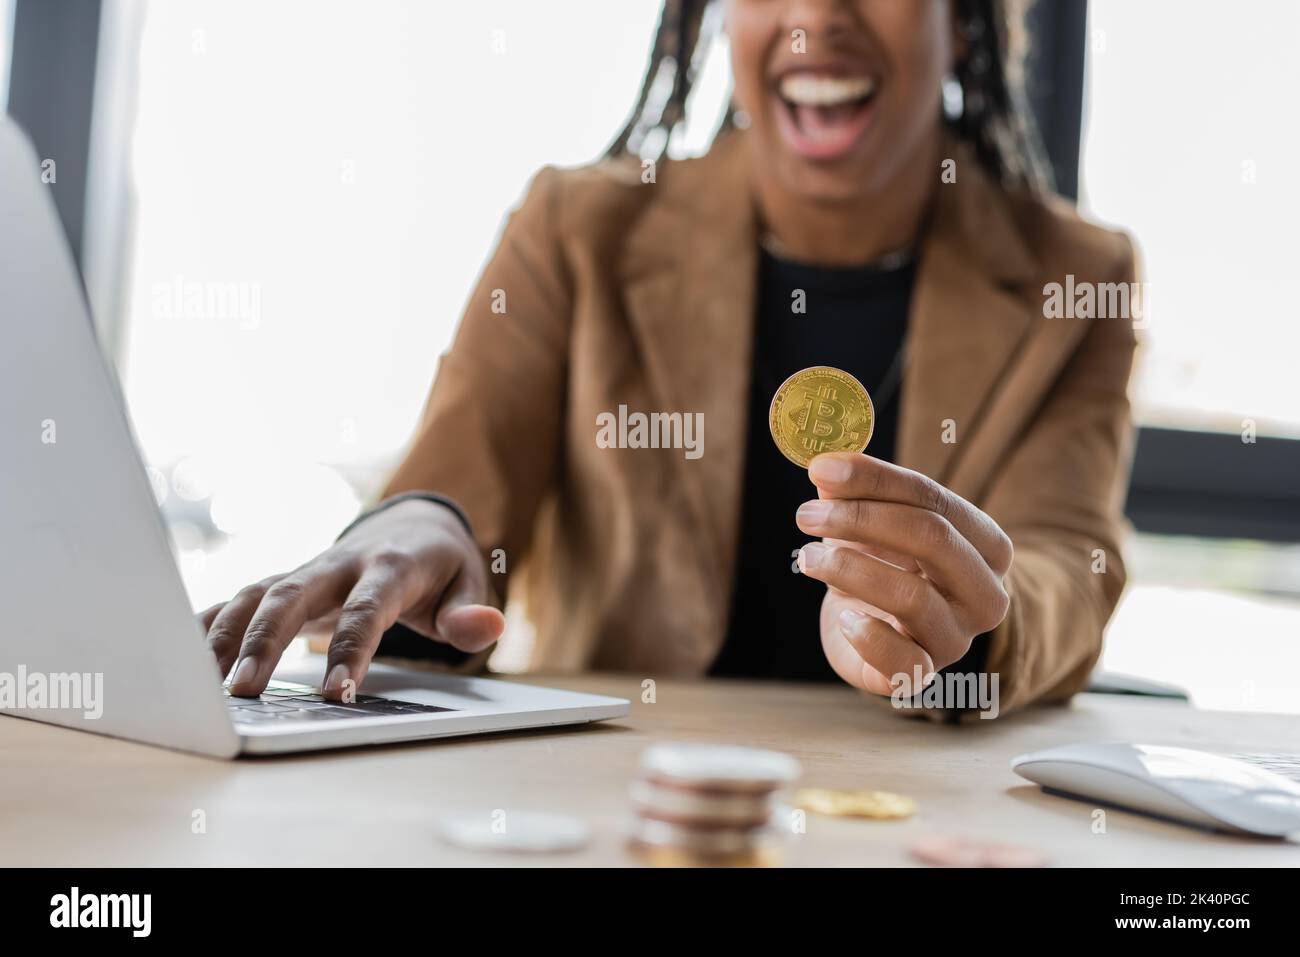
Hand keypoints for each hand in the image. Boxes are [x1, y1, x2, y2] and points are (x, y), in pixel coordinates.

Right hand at [199, 499, 503, 699]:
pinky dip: (209, 622)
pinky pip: (239, 597)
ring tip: (203, 684)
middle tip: (246, 693)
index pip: (366, 611)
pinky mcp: (285, 580)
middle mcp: (339, 565)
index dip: (351, 652)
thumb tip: (487, 628)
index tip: (338, 695)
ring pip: (256, 594)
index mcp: (389, 568)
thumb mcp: (468, 582)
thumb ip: (470, 612)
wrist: (412, 523)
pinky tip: (179, 655)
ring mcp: (306, 570)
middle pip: (293, 597)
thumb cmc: (440, 566)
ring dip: (227, 636)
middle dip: (266, 643)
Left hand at [793, 453, 1012, 695]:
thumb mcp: (870, 519)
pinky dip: (866, 634)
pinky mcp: (922, 675)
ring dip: (848, 568)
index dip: (877, 479)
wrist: (872, 625)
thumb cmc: (880, 561)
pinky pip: (902, 660)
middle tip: (806, 514)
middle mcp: (985, 594)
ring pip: (912, 596)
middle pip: (933, 539)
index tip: (822, 468)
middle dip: (862, 519)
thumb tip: (826, 465)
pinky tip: (841, 616)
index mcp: (987, 546)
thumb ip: (854, 490)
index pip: (936, 500)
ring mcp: (958, 639)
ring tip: (806, 556)